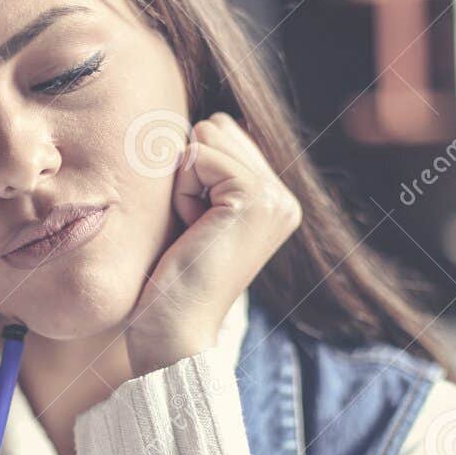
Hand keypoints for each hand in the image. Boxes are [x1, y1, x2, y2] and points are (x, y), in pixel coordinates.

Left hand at [125, 112, 301, 374]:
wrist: (174, 331)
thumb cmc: (171, 280)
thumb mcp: (195, 214)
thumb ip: (209, 172)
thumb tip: (203, 123)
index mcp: (274, 200)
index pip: (220, 133)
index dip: (190, 174)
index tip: (195, 226)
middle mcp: (284, 197)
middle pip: (214, 129)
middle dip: (188, 174)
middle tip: (193, 229)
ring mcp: (275, 198)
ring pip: (206, 140)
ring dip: (184, 184)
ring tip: (194, 231)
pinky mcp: (255, 199)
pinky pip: (199, 157)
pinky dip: (183, 193)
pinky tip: (193, 232)